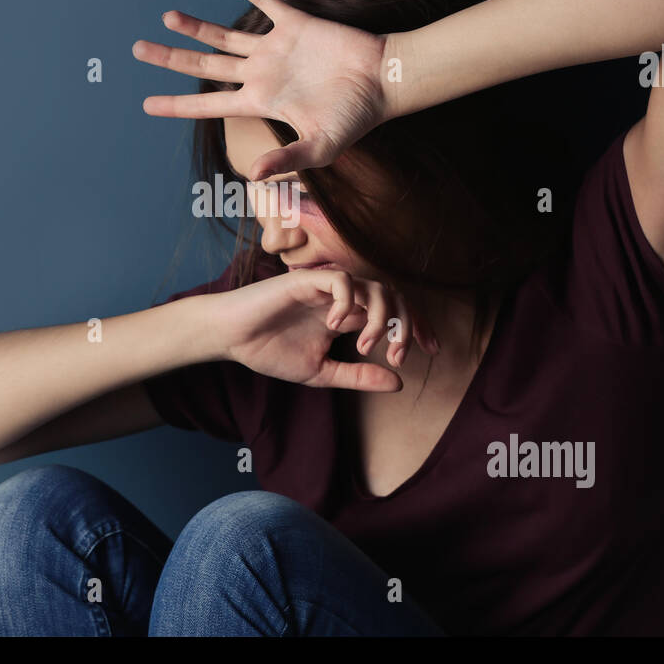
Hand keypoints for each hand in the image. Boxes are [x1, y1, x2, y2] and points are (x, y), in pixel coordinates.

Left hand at [133, 0, 389, 179]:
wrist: (384, 82)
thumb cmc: (355, 117)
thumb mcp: (321, 147)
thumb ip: (287, 160)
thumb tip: (254, 177)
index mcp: (262, 102)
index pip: (209, 105)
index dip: (177, 105)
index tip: (146, 105)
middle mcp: (262, 74)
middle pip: (206, 66)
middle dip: (171, 59)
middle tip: (137, 50)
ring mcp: (276, 47)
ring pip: (225, 35)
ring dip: (195, 27)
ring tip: (166, 17)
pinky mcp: (295, 23)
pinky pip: (264, 1)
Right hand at [213, 268, 438, 390]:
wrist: (231, 338)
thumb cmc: (269, 350)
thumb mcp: (321, 372)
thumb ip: (357, 376)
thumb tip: (399, 384)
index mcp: (347, 316)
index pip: (394, 311)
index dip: (416, 326)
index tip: (431, 350)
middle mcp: (342, 298)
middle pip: (392, 296)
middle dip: (405, 323)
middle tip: (396, 354)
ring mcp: (326, 287)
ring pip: (373, 286)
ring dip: (379, 317)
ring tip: (365, 345)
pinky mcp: (306, 280)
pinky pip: (341, 280)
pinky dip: (347, 301)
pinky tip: (336, 325)